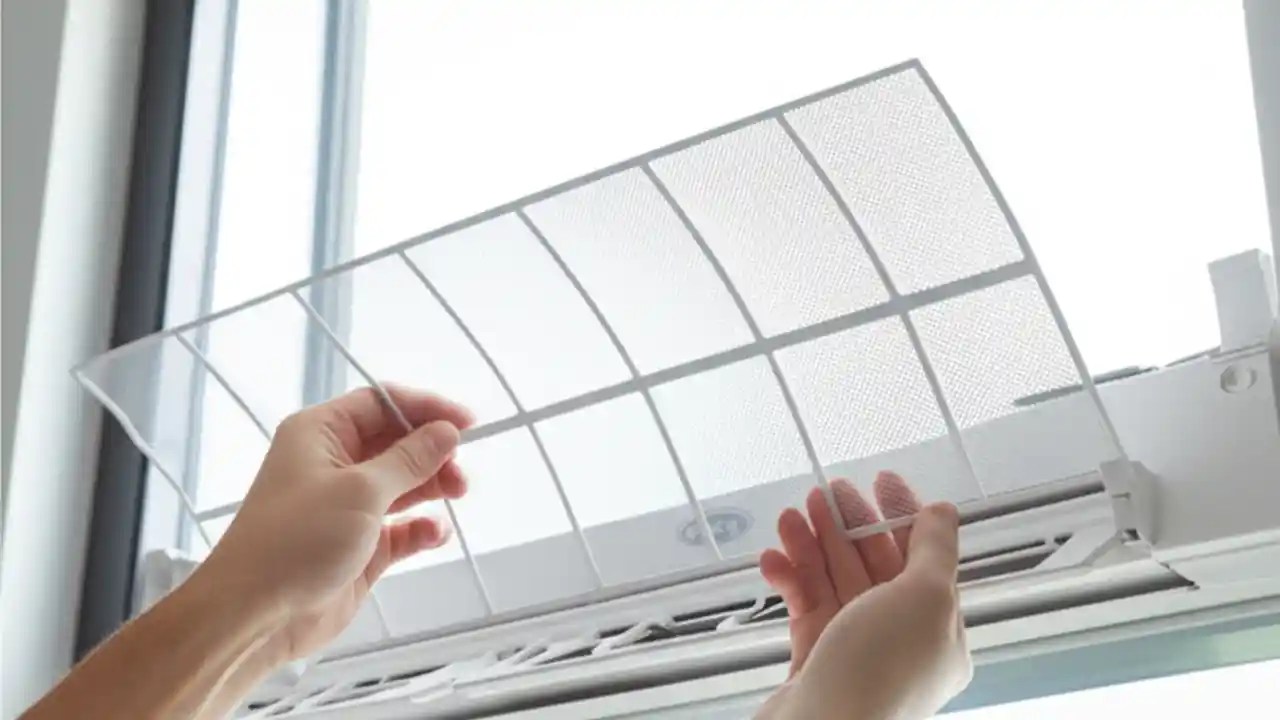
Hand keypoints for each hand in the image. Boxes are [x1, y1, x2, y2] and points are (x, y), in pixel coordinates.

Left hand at [196, 385, 474, 663]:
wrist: (255, 615)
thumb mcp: (361, 490)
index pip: (381, 404)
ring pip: (403, 484)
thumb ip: (410, 460)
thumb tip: (446, 433)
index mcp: (320, 434)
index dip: (426, 409)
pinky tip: (433, 533)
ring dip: (433, 486)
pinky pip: (401, 528)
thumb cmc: (296, 540)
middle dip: (432, 452)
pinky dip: (421, 527)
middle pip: (397, 443)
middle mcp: (333, 464)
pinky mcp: (359, 546)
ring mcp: (346, 507)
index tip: (466, 423)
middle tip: (460, 472)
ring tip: (458, 494)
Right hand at [755, 473, 971, 719]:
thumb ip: (935, 550)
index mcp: (939, 631)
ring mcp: (854, 653)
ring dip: (813, 546)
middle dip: (850, 525)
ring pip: (835, 585)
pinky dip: (789, 581)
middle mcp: (900, 643)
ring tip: (792, 516)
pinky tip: (773, 559)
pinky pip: (804, 610)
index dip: (902, 514)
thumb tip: (945, 512)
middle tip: (824, 491)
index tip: (879, 479)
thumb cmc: (880, 669)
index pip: (923, 559)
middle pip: (875, 568)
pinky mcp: (813, 664)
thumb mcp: (926, 598)